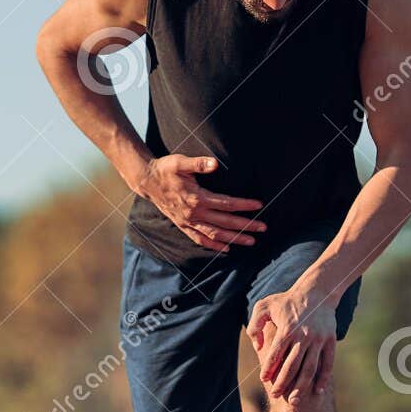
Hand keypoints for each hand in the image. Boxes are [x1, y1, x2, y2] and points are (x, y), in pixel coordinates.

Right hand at [134, 155, 263, 252]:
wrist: (147, 181)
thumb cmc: (165, 169)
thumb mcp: (180, 162)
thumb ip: (198, 164)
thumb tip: (214, 164)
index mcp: (196, 198)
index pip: (226, 204)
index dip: (243, 205)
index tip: (259, 205)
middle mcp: (194, 213)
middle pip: (225, 222)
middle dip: (245, 226)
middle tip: (263, 228)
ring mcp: (188, 221)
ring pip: (214, 234)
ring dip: (234, 239)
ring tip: (251, 241)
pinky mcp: (183, 225)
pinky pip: (200, 239)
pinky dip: (214, 245)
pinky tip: (226, 249)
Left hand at [247, 286, 336, 401]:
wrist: (317, 291)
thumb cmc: (287, 300)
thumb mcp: (264, 305)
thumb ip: (255, 325)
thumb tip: (257, 345)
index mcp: (287, 329)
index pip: (276, 354)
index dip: (269, 368)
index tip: (264, 379)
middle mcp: (303, 336)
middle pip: (292, 365)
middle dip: (282, 382)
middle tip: (275, 394)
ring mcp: (318, 339)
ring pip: (310, 368)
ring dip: (301, 386)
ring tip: (293, 401)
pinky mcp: (330, 340)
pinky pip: (328, 363)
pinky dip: (323, 378)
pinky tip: (317, 391)